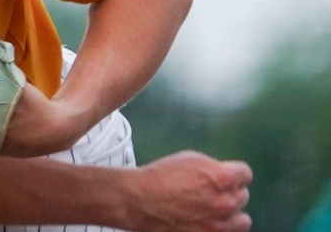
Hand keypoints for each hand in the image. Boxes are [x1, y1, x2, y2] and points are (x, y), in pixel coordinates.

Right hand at [129, 150, 252, 230]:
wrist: (138, 200)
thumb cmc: (160, 176)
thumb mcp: (189, 160)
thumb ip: (213, 169)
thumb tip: (223, 175)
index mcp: (223, 177)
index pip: (246, 174)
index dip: (234, 173)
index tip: (226, 176)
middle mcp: (226, 202)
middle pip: (243, 196)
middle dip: (229, 192)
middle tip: (212, 192)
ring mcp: (219, 224)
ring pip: (243, 220)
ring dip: (232, 214)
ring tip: (215, 210)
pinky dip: (220, 227)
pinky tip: (207, 221)